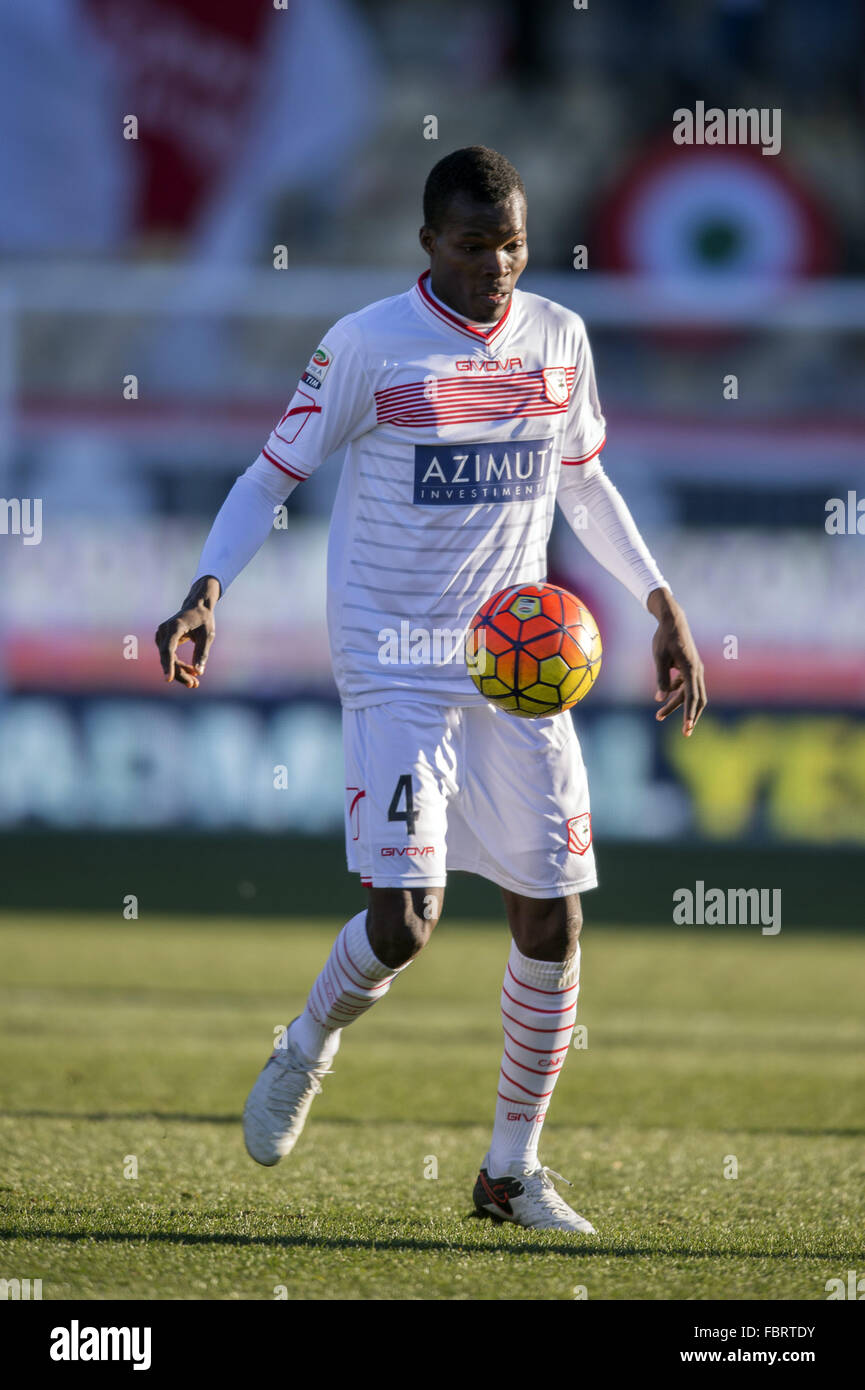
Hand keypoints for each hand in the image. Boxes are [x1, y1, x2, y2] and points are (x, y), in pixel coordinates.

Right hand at [154, 575, 219, 688]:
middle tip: (194, 685)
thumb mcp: (208, 636)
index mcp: (174, 627)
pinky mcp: (164, 641)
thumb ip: (202, 653)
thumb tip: (199, 672)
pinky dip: (179, 666)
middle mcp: (164, 631)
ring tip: (194, 683)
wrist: (197, 607)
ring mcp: (162, 636)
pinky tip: (192, 672)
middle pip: (168, 657)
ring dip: (180, 672)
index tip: (169, 679)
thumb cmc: (204, 620)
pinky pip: (170, 657)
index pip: (168, 649)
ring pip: (168, 660)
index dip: (168, 665)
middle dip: (179, 673)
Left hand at [646, 587, 706, 736]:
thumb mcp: (658, 658)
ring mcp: (695, 669)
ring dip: (678, 706)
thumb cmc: (664, 638)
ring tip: (659, 716)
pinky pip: (686, 686)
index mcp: (690, 669)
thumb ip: (660, 679)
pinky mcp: (690, 668)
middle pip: (696, 699)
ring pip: (690, 694)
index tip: (687, 727)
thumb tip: (660, 698)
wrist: (673, 621)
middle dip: (689, 716)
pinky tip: (664, 696)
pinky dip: (677, 693)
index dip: (689, 714)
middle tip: (684, 733)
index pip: (691, 696)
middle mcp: (697, 671)